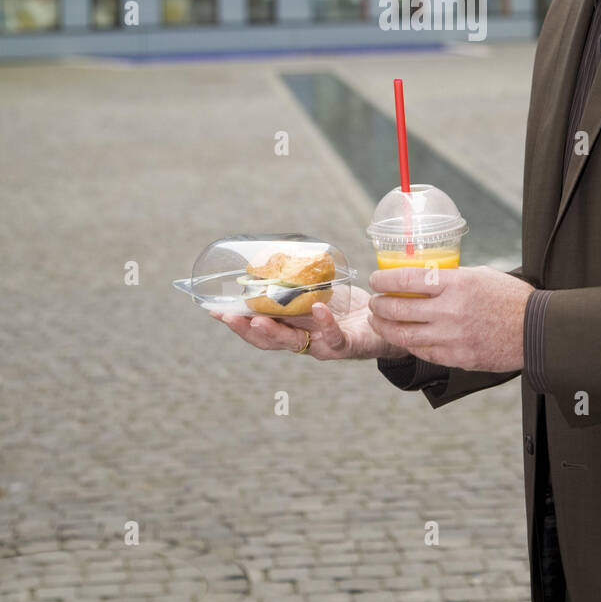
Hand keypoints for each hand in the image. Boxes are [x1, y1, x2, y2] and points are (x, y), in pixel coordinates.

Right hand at [209, 284, 406, 359]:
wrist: (385, 322)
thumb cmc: (349, 307)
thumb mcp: (320, 291)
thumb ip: (299, 283)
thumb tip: (274, 256)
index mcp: (292, 326)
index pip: (259, 328)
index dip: (237, 322)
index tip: (214, 311)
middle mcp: (302, 340)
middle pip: (268, 340)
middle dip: (245, 329)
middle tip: (228, 317)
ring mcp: (322, 345)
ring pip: (293, 344)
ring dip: (274, 332)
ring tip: (259, 320)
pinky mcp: (346, 345)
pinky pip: (333, 337)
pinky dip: (325, 323)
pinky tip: (317, 309)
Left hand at [366, 265, 534, 371]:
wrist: (535, 331)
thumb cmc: (510, 298)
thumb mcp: (480, 275)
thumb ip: (451, 278)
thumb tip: (425, 277)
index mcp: (456, 283)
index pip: (407, 279)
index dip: (384, 280)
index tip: (375, 279)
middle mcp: (450, 310)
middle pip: (399, 308)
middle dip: (379, 305)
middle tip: (374, 302)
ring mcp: (452, 337)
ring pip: (404, 335)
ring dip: (385, 327)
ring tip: (378, 321)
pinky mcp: (457, 357)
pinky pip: (423, 352)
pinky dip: (409, 345)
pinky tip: (403, 338)